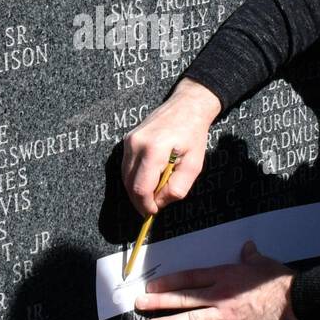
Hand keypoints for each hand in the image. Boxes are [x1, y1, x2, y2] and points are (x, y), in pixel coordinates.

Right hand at [123, 78, 220, 215]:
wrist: (187, 106)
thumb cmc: (194, 135)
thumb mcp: (194, 165)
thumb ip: (177, 187)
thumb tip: (160, 203)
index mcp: (154, 150)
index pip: (141, 187)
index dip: (145, 205)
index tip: (153, 213)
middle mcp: (136, 144)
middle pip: (129, 184)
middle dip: (140, 200)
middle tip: (152, 208)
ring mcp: (129, 141)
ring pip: (125, 176)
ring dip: (136, 190)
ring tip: (153, 194)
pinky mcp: (127, 140)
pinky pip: (126, 166)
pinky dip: (135, 178)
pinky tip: (149, 180)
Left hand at [135, 241, 298, 319]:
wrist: (295, 298)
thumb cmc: (278, 278)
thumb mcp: (262, 262)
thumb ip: (250, 255)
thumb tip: (247, 247)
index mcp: (224, 276)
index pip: (190, 278)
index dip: (169, 281)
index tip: (151, 285)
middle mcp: (220, 296)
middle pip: (185, 298)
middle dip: (160, 301)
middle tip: (140, 303)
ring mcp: (226, 316)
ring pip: (193, 319)